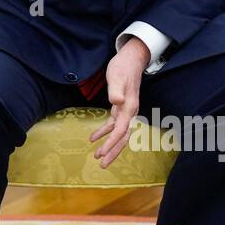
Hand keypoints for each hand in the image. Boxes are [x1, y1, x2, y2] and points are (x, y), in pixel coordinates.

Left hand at [87, 37, 148, 168]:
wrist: (131, 59)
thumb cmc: (123, 67)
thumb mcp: (117, 77)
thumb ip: (116, 90)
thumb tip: (116, 102)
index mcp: (129, 107)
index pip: (121, 131)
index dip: (111, 144)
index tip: (102, 154)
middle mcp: (130, 112)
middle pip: (122, 138)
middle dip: (112, 152)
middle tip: (101, 165)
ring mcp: (126, 111)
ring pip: (118, 133)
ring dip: (109, 145)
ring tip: (96, 156)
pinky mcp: (120, 107)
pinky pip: (113, 124)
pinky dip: (104, 131)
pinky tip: (92, 138)